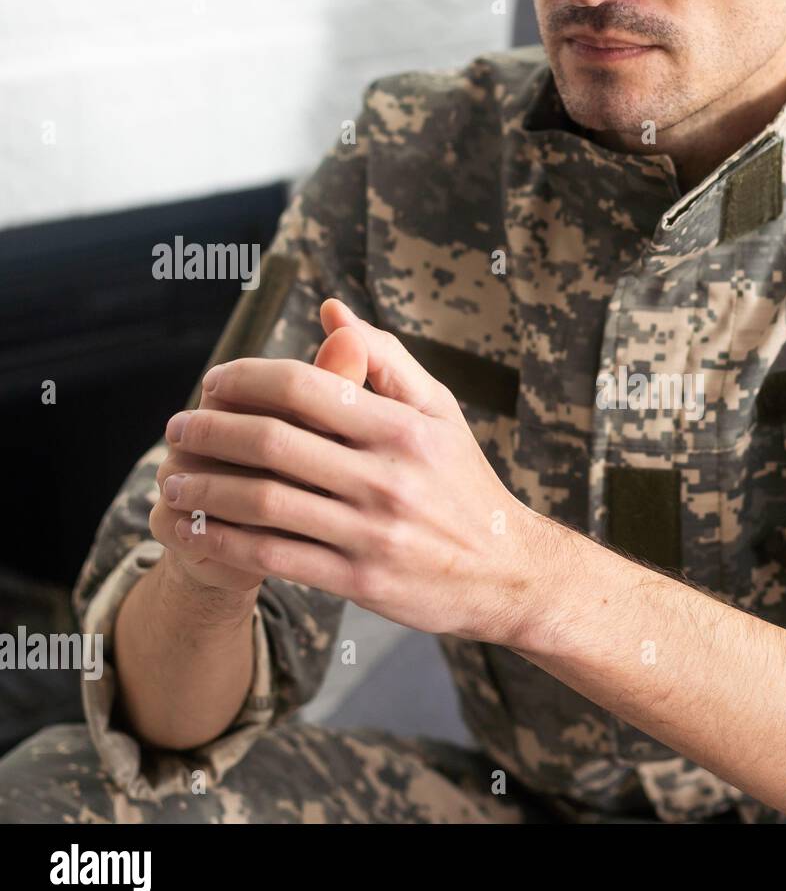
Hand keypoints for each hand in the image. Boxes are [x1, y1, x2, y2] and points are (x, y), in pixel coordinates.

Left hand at [155, 300, 546, 642]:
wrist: (508, 571)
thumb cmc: (465, 484)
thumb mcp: (440, 413)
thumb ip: (386, 359)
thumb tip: (332, 310)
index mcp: (404, 428)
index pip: (305, 386)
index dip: (246, 379)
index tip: (214, 382)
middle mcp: (388, 478)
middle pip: (272, 442)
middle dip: (209, 430)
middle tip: (177, 428)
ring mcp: (372, 532)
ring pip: (262, 502)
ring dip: (204, 487)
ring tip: (173, 480)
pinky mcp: (360, 581)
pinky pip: (273, 556)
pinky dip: (224, 539)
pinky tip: (197, 528)